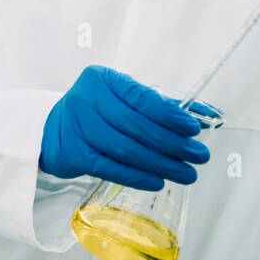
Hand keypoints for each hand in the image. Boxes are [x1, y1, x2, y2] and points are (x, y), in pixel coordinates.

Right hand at [39, 66, 212, 190]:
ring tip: (186, 173)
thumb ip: (160, 105)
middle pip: (135, 126)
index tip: (193, 128)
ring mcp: (76, 128)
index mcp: (101, 79)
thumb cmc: (96, 112)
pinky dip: (137, 177)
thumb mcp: (120, 98)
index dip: (170, 115)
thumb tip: (209, 115)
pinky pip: (110, 168)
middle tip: (198, 156)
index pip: (141, 97)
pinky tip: (157, 180)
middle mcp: (85, 100)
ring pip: (125, 149)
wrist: (50, 128)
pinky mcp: (73, 154)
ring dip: (160, 164)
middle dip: (172, 144)